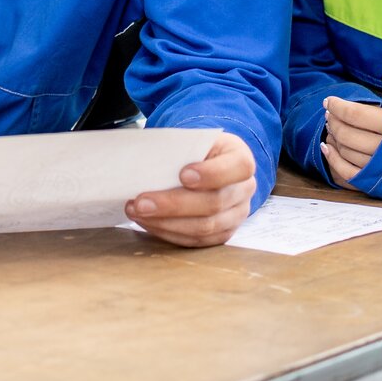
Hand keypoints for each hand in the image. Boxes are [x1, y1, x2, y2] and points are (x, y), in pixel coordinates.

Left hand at [125, 131, 257, 246]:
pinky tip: (148, 222)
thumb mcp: (191, 140)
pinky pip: (197, 240)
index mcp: (240, 159)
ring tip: (137, 212)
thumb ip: (178, 149)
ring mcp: (236, 214)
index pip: (239, 167)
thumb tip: (144, 161)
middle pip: (215, 202)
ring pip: (205, 227)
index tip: (183, 175)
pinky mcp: (222, 233)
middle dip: (173, 205)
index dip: (212, 173)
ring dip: (166, 223)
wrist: (204, 164)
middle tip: (141, 203)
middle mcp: (244, 189)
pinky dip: (169, 233)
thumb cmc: (194, 149)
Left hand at [321, 70, 381, 187]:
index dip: (338, 106)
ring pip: (348, 153)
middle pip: (349, 134)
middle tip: (329, 113)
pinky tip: (326, 148)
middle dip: (334, 121)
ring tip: (330, 126)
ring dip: (334, 137)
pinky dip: (334, 161)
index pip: (357, 115)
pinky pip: (351, 175)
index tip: (329, 100)